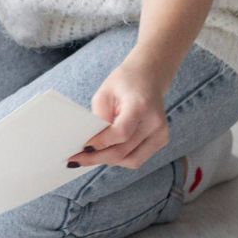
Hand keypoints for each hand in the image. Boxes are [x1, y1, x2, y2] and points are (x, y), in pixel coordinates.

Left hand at [66, 55, 169, 169]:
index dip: (101, 142)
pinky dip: (120, 159)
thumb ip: (99, 117)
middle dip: (98, 157)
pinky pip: (137, 158)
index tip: (82, 147)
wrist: (148, 77)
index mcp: (140, 106)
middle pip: (124, 151)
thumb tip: (90, 142)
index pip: (121, 133)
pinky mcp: (161, 141)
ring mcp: (160, 134)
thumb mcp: (105, 93)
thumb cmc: (124, 82)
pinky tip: (105, 153)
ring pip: (131, 160)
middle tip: (76, 160)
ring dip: (108, 161)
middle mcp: (155, 123)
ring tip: (89, 157)